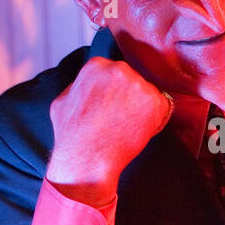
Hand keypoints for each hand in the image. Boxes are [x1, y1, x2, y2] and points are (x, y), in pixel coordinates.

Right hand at [46, 57, 174, 203]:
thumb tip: (86, 83)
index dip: (114, 90)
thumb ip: (78, 86)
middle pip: (133, 79)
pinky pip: (163, 106)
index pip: (114, 71)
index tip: (110, 105)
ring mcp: (138, 85)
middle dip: (129, 96)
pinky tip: (138, 130)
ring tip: (126, 126)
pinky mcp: (155, 102)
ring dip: (142, 107)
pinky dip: (156, 119)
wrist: (87, 159)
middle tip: (119, 118)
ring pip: (147, 92)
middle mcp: (119, 69)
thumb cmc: (71, 135)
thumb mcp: (62, 100)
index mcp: (96, 65)